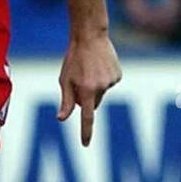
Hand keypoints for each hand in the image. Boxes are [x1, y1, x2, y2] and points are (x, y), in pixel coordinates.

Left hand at [57, 32, 121, 146]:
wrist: (90, 37)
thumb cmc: (74, 59)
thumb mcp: (65, 79)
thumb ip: (66, 101)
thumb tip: (62, 118)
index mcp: (86, 91)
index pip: (86, 117)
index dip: (86, 132)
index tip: (85, 144)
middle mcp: (101, 88)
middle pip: (93, 104)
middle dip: (86, 98)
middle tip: (80, 80)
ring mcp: (112, 82)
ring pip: (102, 93)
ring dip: (95, 86)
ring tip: (90, 69)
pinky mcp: (119, 75)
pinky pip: (109, 84)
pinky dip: (104, 78)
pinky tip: (99, 66)